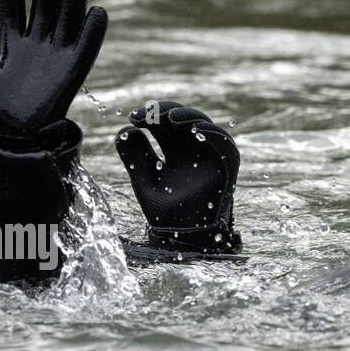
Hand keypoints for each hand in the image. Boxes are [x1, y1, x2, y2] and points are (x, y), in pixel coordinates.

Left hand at [0, 0, 106, 149]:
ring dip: (72, 0)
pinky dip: (94, 29)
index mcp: (13, 41)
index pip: (14, 7)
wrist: (14, 135)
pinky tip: (95, 12)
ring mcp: (56, 54)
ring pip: (67, 19)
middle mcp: (36, 43)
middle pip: (45, 7)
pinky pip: (87, 45)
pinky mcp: (73, 69)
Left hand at [115, 101, 240, 252]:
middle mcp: (194, 149)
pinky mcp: (227, 167)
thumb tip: (122, 131)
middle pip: (183, 119)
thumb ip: (135, 159)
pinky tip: (196, 130)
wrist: (184, 238)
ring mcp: (211, 156)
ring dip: (189, 117)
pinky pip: (225, 146)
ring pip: (204, 126)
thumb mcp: (145, 183)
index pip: (164, 123)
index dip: (150, 115)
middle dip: (166, 112)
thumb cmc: (167, 215)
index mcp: (175, 150)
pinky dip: (213, 135)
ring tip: (169, 118)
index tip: (133, 118)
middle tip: (148, 114)